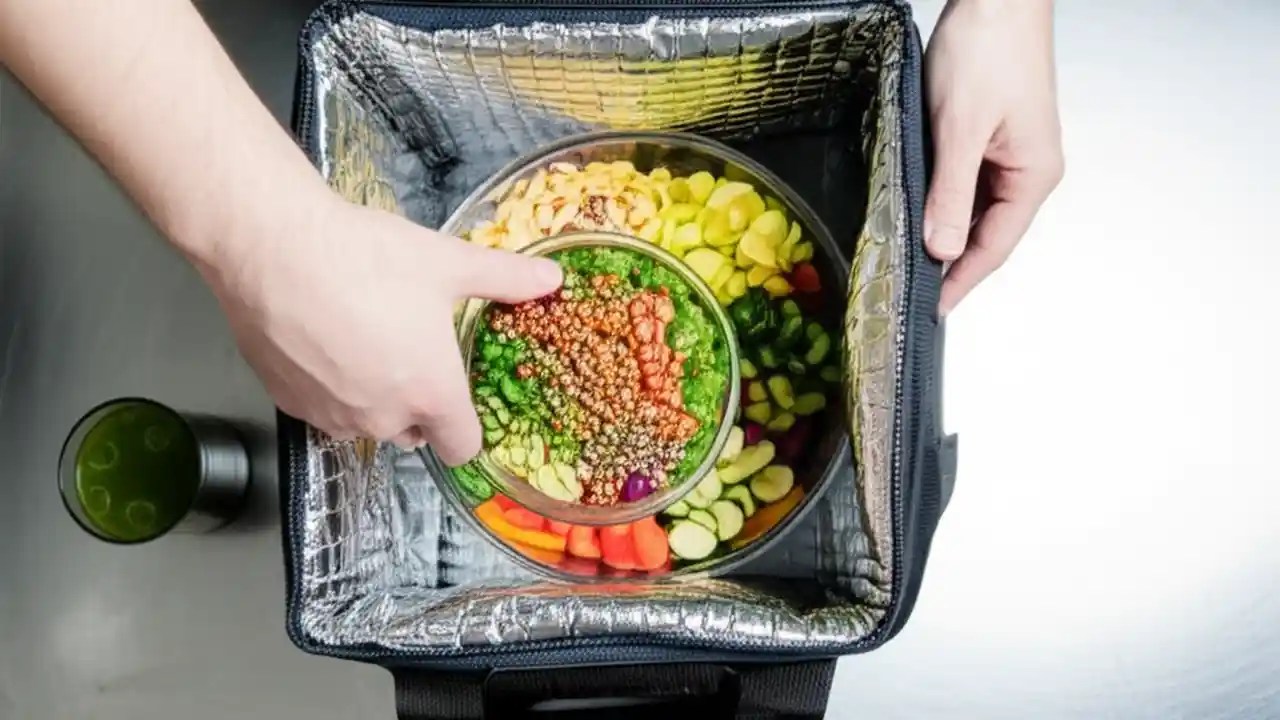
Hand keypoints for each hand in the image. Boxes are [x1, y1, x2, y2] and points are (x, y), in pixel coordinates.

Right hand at [210, 194, 561, 463]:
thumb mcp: (448, 262)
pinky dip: (328, 387)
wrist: (273, 248)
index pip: (462, 447)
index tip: (461, 399)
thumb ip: (505, 277)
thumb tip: (552, 278)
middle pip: (414, 435)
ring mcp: (332, 416)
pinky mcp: (288, 403)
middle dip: (419, 405)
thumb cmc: (369, 258)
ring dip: (372, 397)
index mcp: (431, 394)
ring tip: (364, 337)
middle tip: (411, 350)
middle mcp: (383, 418)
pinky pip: (321, 409)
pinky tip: (323, 339)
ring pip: (365, 423)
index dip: (466, 428)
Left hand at [923, 0, 1064, 314]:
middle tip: (909, 289)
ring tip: (908, 257)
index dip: (960, 281)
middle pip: (987, 234)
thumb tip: (944, 248)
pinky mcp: (993, 137)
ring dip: (945, 231)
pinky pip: (968, 183)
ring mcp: (1012, 154)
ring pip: (975, 210)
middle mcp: (1029, 170)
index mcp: (1033, 175)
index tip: (931, 307)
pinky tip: (918, 210)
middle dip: (950, 262)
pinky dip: (944, 201)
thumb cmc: (988, 48)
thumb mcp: (959, 129)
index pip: (994, 248)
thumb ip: (951, 193)